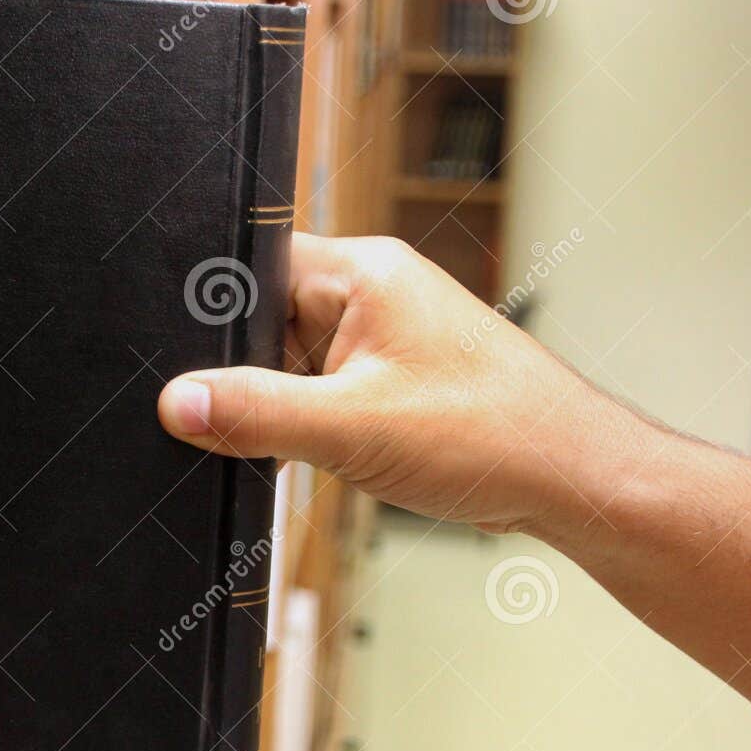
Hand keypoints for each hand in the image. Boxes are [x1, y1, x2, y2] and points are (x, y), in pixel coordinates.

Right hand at [156, 234, 657, 538]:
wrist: (572, 479)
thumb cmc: (494, 435)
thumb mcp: (352, 428)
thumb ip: (256, 413)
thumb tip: (179, 403)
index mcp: (362, 272)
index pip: (251, 270)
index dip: (212, 319)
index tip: (181, 368)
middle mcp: (371, 292)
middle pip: (263, 322)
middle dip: (248, 377)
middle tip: (247, 421)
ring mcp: (381, 337)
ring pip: (290, 364)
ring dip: (284, 408)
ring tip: (314, 439)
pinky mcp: (389, 379)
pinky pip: (319, 393)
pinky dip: (310, 427)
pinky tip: (326, 455)